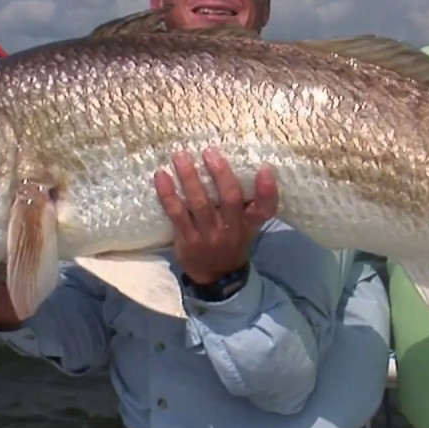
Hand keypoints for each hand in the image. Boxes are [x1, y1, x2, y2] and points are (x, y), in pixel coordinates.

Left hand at [154, 148, 278, 284]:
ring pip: (200, 203)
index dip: (267, 189)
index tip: (265, 168)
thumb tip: (241, 163)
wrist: (215, 276)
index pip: (265, 208)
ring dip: (189, 177)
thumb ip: (248, 201)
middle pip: (230, 199)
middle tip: (209, 151)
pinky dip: (168, 194)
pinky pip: (176, 213)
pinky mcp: (187, 240)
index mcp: (249, 224)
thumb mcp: (247, 225)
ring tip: (181, 156)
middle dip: (220, 173)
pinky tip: (161, 176)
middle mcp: (231, 229)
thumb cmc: (232, 240)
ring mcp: (208, 235)